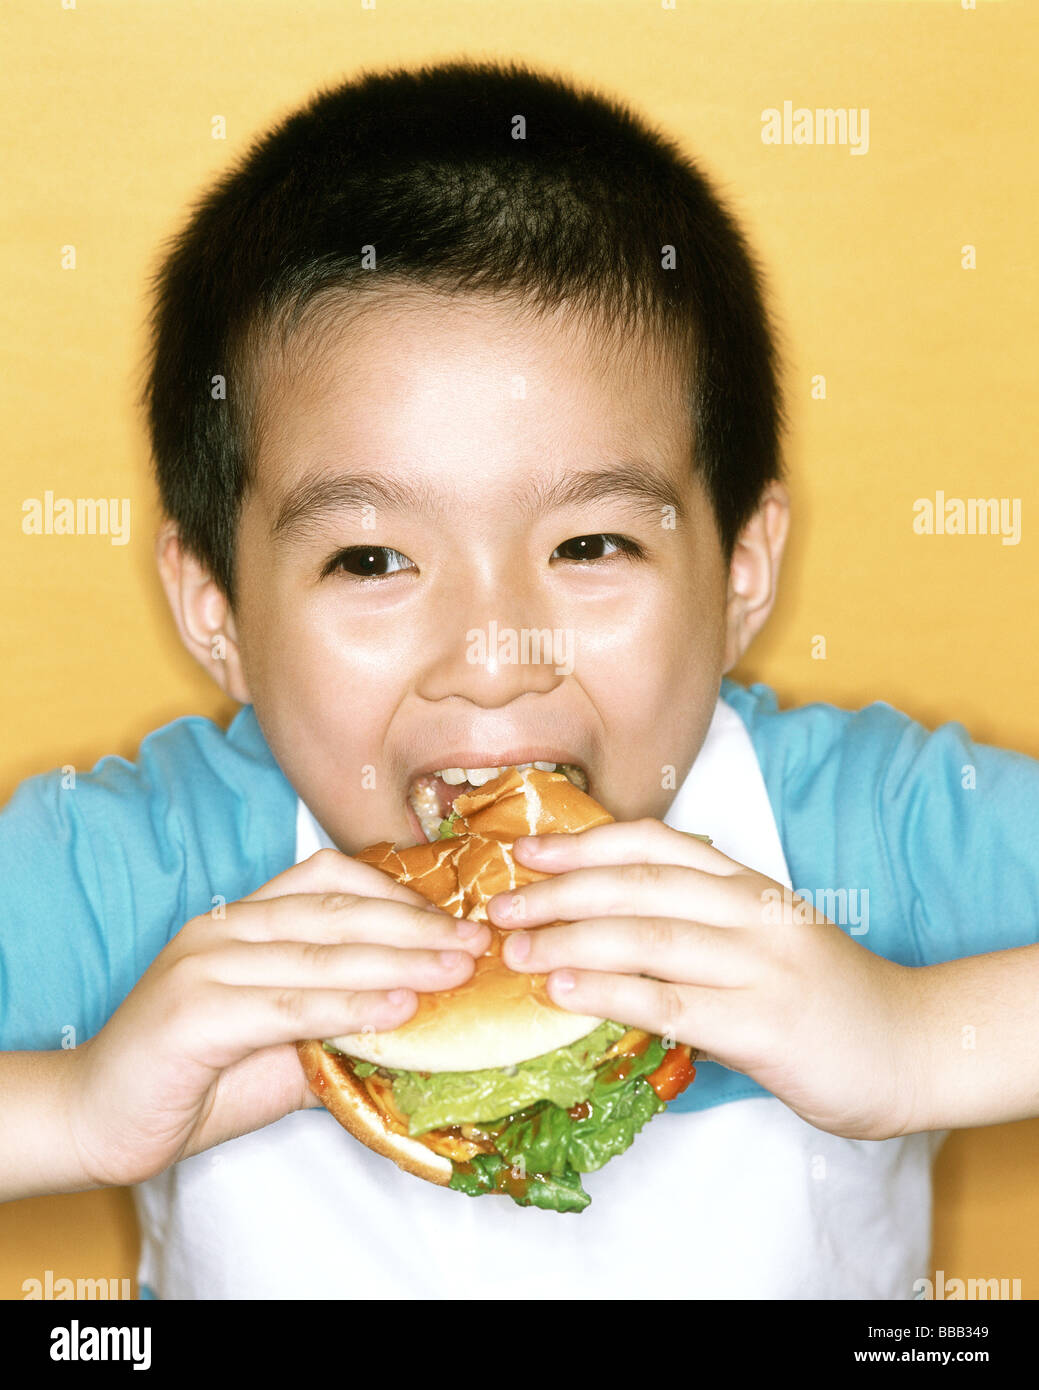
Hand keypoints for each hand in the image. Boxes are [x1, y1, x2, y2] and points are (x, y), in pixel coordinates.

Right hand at [64, 848, 483, 1185]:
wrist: (94, 1117)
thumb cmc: (193, 1079)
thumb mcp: (281, 1046)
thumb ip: (339, 1028)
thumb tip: (424, 1030)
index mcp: (244, 918)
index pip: (331, 878)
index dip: (399, 893)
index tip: (457, 916)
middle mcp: (224, 927)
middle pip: (339, 910)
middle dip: (418, 926)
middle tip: (477, 942)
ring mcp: (205, 962)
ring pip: (321, 951)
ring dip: (399, 961)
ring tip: (455, 970)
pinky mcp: (193, 1011)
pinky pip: (287, 1003)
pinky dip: (348, 1005)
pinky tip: (396, 1010)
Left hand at [487, 819, 919, 1141]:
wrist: (912, 1044)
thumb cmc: (823, 993)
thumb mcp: (762, 935)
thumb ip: (696, 921)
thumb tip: (599, 924)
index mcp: (746, 882)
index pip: (655, 842)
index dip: (584, 842)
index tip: (525, 850)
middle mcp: (750, 911)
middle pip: (637, 885)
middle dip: (558, 892)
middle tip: (498, 907)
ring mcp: (760, 965)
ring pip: (646, 938)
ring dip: (570, 941)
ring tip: (515, 950)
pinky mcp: (764, 1024)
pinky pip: (673, 1003)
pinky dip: (610, 995)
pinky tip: (563, 995)